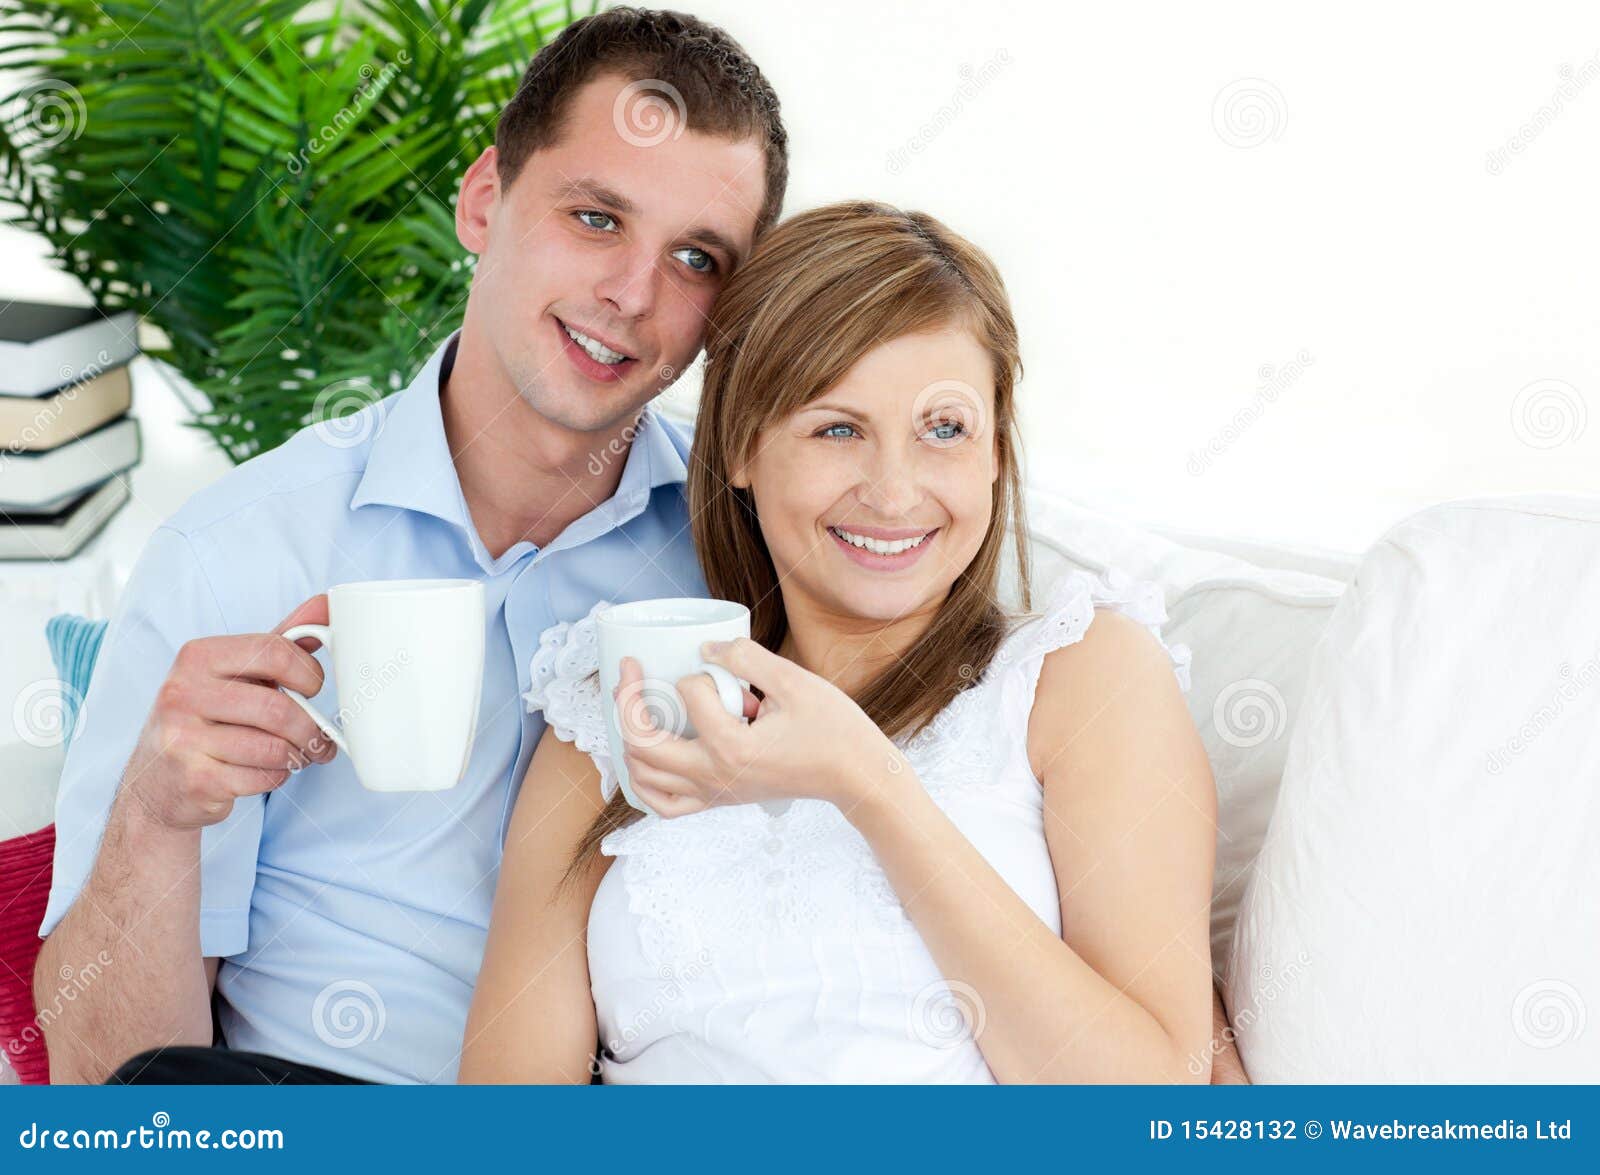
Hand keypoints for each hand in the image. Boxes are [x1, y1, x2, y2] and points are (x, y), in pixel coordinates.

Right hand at [121, 594, 338, 829]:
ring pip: (274, 748)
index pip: (275, 652)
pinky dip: (276, 776)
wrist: (156, 779)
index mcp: (198, 656)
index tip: (313, 688)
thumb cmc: (208, 717)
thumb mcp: (239, 671)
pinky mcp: (194, 779)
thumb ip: (282, 639)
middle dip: (310, 728)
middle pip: (278, 709)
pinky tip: (262, 770)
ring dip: (297, 755)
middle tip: (318, 736)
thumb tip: (326, 605)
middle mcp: (183, 693)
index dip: (309, 674)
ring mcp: (183, 738)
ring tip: (295, 753)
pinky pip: (263, 777)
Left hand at [615, 637, 902, 817]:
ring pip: (643, 779)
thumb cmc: (833, 730)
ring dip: (629, 741)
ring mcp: (714, 794)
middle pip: (642, 743)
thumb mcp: (795, 681)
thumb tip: (706, 647)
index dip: (697, 671)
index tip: (716, 665)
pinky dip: (646, 782)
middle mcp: (715, 776)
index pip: (690, 695)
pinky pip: (665, 804)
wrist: (856, 775)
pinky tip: (647, 757)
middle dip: (626, 701)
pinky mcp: (720, 800)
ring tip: (634, 711)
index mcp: (732, 746)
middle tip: (629, 672)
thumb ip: (746, 658)